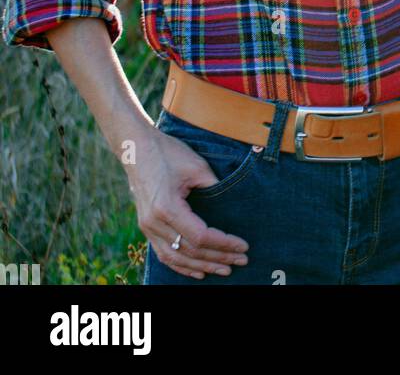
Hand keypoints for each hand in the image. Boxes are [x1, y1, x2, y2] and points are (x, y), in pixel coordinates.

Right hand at [124, 125, 250, 278]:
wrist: (137, 148)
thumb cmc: (168, 153)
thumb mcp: (196, 166)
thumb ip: (214, 189)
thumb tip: (232, 207)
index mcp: (166, 207)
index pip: (200, 237)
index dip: (223, 244)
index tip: (243, 246)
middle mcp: (154, 223)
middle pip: (190, 251)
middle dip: (218, 258)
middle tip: (242, 261)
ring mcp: (147, 227)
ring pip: (177, 258)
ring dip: (202, 266)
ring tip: (225, 269)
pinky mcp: (146, 227)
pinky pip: (164, 255)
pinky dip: (182, 266)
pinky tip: (198, 270)